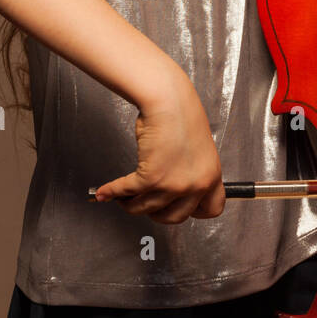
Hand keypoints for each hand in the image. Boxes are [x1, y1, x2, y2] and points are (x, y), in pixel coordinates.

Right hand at [93, 64, 225, 223]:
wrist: (169, 100)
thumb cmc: (182, 116)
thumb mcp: (199, 150)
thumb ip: (192, 172)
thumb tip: (174, 190)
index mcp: (211, 176)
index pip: (211, 210)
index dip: (193, 212)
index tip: (180, 208)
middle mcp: (196, 184)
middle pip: (174, 217)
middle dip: (156, 213)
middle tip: (146, 204)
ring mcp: (174, 184)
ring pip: (147, 208)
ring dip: (131, 204)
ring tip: (124, 198)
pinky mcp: (152, 178)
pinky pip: (127, 192)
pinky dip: (112, 192)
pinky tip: (105, 192)